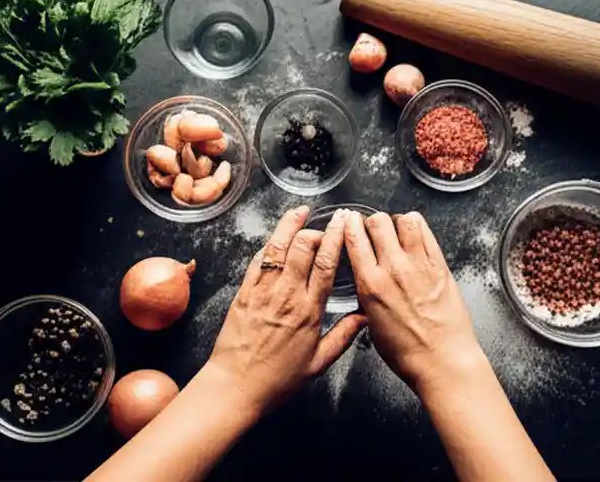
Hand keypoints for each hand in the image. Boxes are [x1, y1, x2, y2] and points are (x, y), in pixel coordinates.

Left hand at [203, 206, 367, 412]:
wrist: (235, 387)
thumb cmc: (277, 380)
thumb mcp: (318, 363)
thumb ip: (343, 337)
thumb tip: (364, 317)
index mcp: (308, 311)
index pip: (326, 263)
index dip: (336, 237)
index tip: (343, 222)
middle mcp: (286, 295)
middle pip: (303, 247)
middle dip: (317, 228)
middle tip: (328, 222)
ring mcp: (262, 291)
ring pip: (277, 247)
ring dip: (290, 225)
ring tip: (300, 212)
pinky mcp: (243, 292)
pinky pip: (258, 260)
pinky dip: (269, 244)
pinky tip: (276, 237)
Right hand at [343, 210, 484, 395]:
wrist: (441, 360)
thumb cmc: (407, 352)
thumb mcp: (371, 322)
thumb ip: (367, 294)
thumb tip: (366, 277)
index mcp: (371, 285)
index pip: (354, 238)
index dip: (349, 224)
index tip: (349, 220)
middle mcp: (393, 269)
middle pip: (378, 222)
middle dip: (372, 221)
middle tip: (374, 227)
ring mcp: (419, 265)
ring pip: (405, 220)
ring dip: (397, 222)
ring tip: (397, 230)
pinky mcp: (440, 266)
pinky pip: (427, 233)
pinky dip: (417, 228)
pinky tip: (415, 236)